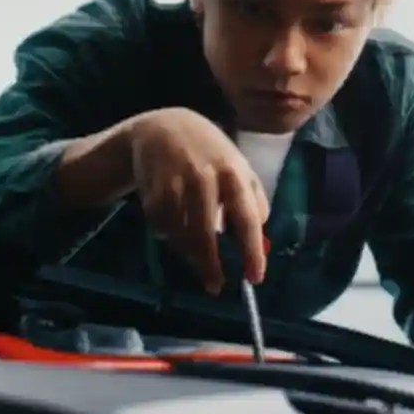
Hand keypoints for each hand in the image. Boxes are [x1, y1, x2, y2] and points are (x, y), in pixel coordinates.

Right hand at [127, 108, 269, 293]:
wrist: (163, 127)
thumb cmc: (211, 153)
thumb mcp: (240, 167)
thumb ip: (253, 202)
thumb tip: (261, 243)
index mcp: (233, 173)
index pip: (247, 219)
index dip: (252, 251)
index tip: (254, 278)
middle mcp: (204, 178)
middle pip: (206, 233)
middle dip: (211, 264)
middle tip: (216, 286)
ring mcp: (175, 185)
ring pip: (181, 235)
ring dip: (188, 252)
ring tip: (196, 254)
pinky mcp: (152, 191)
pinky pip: (162, 228)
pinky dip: (168, 234)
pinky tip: (173, 226)